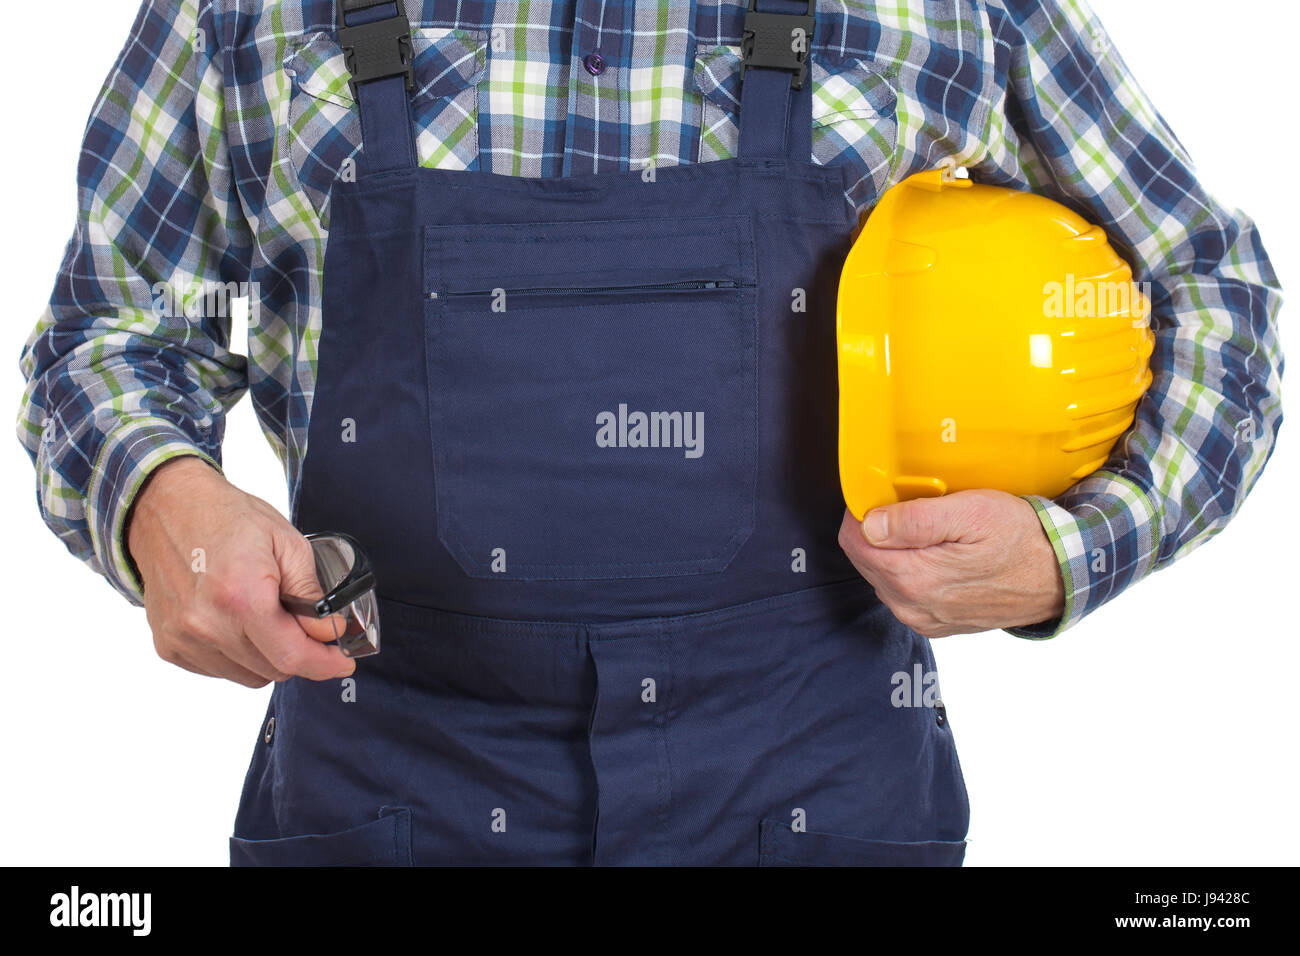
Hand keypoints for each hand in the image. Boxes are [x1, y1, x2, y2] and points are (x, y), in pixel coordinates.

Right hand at [127, 457, 356, 686]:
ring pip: (250, 675)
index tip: (343, 662)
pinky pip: (221, 670)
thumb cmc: (226, 518)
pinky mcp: (170, 645)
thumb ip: (311, 593)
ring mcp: (184, 638)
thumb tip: (328, 632)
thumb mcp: (287, 542)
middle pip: (273, 669)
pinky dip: (240, 655)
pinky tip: (239, 622)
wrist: (167, 509)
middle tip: (307, 626)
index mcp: (240, 595)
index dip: (324, 664)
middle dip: (301, 653)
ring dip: (269, 656)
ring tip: (266, 615)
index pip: (291, 655)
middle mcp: (206, 624)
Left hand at [837, 490, 1065, 636]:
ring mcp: (923, 619)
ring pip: (881, 575)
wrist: (1061, 576)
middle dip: (877, 530)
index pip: (854, 542)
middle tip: (911, 506)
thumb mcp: (971, 513)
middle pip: (864, 559)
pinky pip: (902, 591)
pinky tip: (935, 552)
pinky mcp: (936, 624)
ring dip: (893, 549)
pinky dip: (909, 568)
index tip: (883, 493)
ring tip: (928, 529)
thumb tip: (869, 524)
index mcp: (914, 579)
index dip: (862, 511)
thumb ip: (915, 520)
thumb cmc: (1021, 538)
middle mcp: (912, 607)